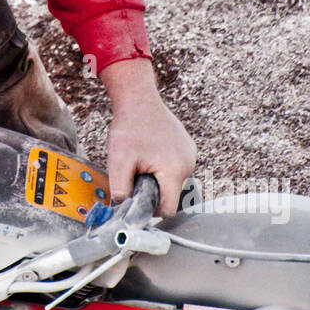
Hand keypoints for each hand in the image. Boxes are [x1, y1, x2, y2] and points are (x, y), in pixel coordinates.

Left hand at [100, 58, 196, 217]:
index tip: (137, 200)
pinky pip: (177, 166)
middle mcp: (189, 164)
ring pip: (174, 181)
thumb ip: (121, 190)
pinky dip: (164, 166)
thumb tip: (123, 208)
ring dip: (158, 178)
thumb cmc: (129, 128)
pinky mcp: (188, 147)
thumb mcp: (118, 161)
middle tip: (136, 174)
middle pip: (171, 194)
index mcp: (174, 171)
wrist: (138, 99)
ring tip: (142, 161)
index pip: (168, 208)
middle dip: (153, 191)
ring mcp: (191, 155)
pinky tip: (150, 152)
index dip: (151, 210)